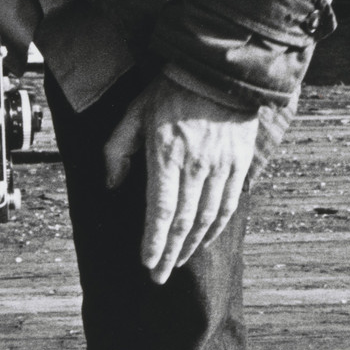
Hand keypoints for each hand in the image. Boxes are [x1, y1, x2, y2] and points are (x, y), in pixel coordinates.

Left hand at [103, 75, 258, 284]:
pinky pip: (228, 205)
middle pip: (183, 222)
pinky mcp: (239, 164)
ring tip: (177, 263)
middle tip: (158, 277)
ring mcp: (221, 166)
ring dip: (191, 246)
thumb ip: (116, 150)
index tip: (146, 263)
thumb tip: (111, 185)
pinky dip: (215, 228)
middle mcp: (196, 165)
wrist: (219, 72)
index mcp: (166, 154)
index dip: (154, 241)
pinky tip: (203, 241)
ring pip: (207, 218)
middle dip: (169, 254)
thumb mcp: (133, 113)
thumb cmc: (170, 91)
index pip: (161, 209)